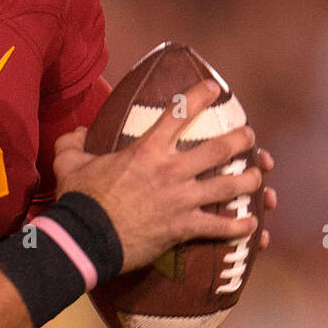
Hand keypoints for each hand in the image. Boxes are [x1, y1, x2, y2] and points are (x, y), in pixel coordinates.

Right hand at [53, 79, 275, 272]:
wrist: (85, 239)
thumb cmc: (79, 199)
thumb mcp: (68, 163)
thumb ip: (72, 142)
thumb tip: (76, 132)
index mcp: (146, 150)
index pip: (179, 112)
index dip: (201, 96)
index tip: (216, 89)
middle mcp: (171, 170)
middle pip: (219, 149)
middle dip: (241, 140)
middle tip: (250, 136)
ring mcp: (181, 200)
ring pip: (229, 186)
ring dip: (249, 180)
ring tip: (258, 176)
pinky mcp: (183, 228)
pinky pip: (220, 227)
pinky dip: (239, 227)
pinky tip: (252, 225)